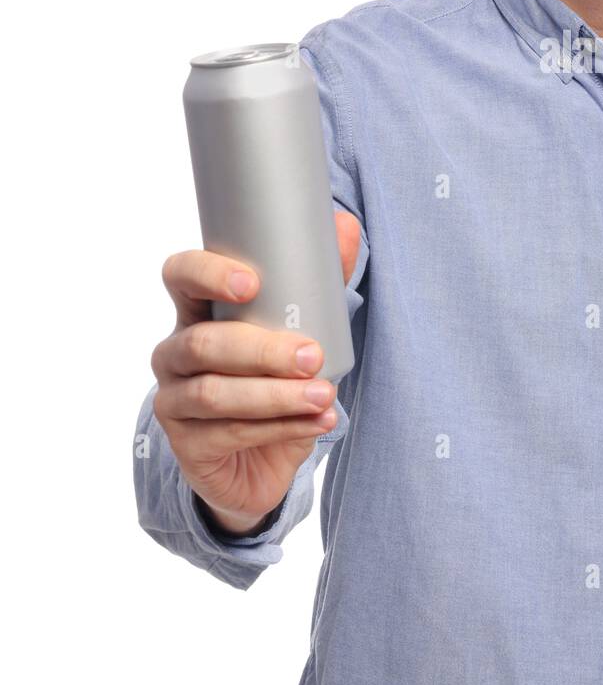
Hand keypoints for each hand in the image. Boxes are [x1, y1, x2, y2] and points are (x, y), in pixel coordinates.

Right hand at [151, 211, 360, 535]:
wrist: (261, 459)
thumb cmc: (276, 377)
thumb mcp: (302, 329)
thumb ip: (321, 282)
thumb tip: (344, 225)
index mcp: (198, 311)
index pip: (180, 276)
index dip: (206, 274)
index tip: (251, 282)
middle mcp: (176, 352)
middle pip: (204, 343)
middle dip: (262, 350)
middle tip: (311, 355)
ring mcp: (175, 400)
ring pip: (215, 393)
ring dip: (275, 395)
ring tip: (323, 395)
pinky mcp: (187, 444)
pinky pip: (228, 433)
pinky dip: (280, 427)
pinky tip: (316, 421)